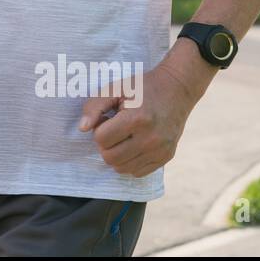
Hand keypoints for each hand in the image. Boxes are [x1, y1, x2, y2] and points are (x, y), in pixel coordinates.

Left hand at [76, 64, 197, 176]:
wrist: (177, 89)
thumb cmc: (141, 88)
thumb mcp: (115, 88)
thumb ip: (94, 106)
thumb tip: (82, 128)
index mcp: (137, 119)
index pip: (101, 139)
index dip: (99, 128)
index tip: (108, 118)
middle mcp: (151, 139)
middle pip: (110, 157)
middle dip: (105, 144)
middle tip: (113, 129)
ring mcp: (160, 150)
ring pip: (122, 168)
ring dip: (116, 154)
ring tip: (124, 137)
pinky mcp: (166, 157)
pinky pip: (137, 172)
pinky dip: (130, 162)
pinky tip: (134, 145)